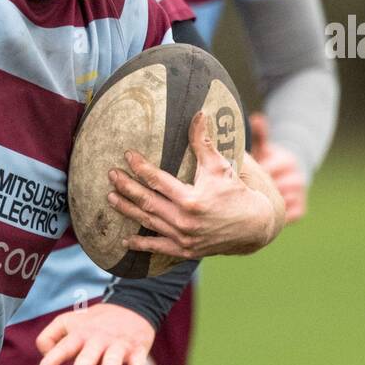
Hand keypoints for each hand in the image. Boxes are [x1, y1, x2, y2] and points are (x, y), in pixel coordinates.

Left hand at [35, 303, 153, 364]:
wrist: (133, 304)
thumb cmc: (94, 320)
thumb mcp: (68, 320)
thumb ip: (50, 336)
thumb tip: (45, 356)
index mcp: (80, 333)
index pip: (64, 346)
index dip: (52, 358)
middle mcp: (98, 339)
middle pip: (88, 357)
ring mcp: (118, 345)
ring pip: (112, 362)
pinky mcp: (137, 351)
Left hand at [108, 112, 283, 259]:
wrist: (253, 226)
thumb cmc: (235, 191)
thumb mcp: (220, 166)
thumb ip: (204, 142)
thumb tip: (198, 114)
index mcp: (191, 199)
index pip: (158, 180)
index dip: (140, 167)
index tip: (127, 155)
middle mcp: (184, 220)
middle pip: (147, 201)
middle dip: (126, 187)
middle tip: (111, 175)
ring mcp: (183, 238)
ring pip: (147, 222)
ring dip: (127, 210)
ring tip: (110, 197)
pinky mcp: (185, 250)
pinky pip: (158, 247)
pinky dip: (140, 245)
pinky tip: (125, 241)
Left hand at [250, 112, 306, 222]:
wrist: (290, 174)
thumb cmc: (269, 160)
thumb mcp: (264, 147)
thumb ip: (260, 134)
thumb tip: (256, 118)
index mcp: (287, 161)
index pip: (265, 173)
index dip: (252, 178)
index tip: (242, 180)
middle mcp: (297, 178)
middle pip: (269, 190)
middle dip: (257, 192)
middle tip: (245, 193)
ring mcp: (300, 194)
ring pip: (275, 204)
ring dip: (264, 204)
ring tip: (254, 201)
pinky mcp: (301, 210)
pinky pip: (282, 216)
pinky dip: (272, 216)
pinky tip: (264, 211)